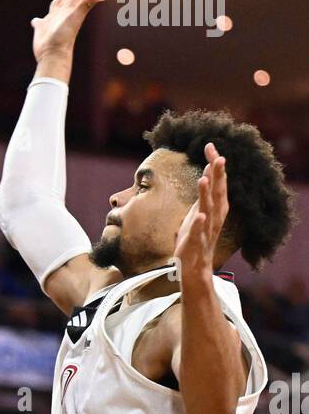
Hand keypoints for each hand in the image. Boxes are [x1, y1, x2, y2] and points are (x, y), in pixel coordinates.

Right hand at [31, 0, 103, 63]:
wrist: (53, 56)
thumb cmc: (63, 38)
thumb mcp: (75, 18)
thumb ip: (86, 5)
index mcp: (70, 7)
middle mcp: (62, 12)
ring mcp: (52, 21)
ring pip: (56, 5)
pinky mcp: (42, 30)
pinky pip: (40, 22)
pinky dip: (38, 20)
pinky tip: (36, 21)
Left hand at [174, 143, 228, 276]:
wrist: (194, 268)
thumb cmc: (196, 237)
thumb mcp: (199, 210)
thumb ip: (205, 191)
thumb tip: (208, 168)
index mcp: (215, 207)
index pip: (216, 182)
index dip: (214, 165)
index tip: (210, 145)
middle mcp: (214, 217)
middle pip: (218, 193)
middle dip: (218, 175)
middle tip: (219, 157)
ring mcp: (206, 230)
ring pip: (208, 210)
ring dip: (206, 194)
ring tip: (204, 178)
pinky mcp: (196, 244)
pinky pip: (200, 233)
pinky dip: (201, 224)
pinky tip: (200, 215)